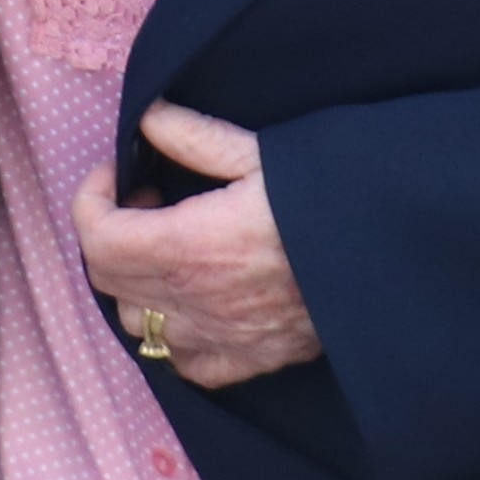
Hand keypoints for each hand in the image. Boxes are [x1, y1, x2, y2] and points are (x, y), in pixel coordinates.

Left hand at [73, 101, 321, 390]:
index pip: (99, 239)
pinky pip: (184, 362)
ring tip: (167, 247)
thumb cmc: (328, 199)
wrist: (388, 257)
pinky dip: (172, 333)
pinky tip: (195, 300)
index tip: (115, 173)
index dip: (90, 201)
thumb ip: (196, 137)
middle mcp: (194, 302)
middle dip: (110, 234)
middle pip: (108, 280)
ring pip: (136, 324)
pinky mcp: (248, 361)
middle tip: (146, 200)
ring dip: (135, 284)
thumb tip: (148, 117)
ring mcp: (218, 339)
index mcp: (190, 245)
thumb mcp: (262, 154)